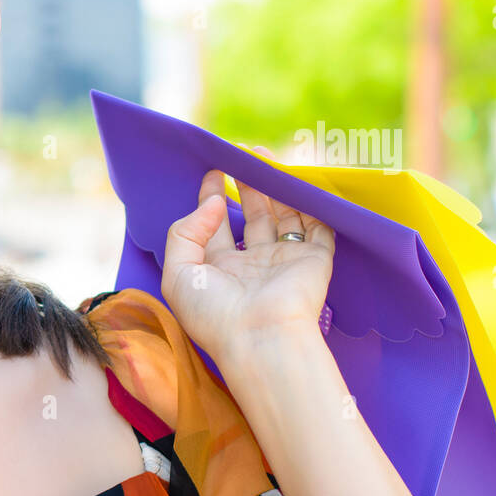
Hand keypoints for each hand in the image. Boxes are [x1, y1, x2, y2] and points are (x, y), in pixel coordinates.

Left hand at [161, 155, 334, 365]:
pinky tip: (299, 178)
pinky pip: (317, 225)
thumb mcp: (178, 273)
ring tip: (265, 159)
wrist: (260, 338)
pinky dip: (312, 203)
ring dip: (276, 187)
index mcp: (218, 271)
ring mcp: (284, 262)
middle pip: (253, 216)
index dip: (212, 197)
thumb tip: (214, 203)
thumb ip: (185, 232)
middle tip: (244, 156)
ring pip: (283, 215)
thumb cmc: (213, 313)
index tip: (212, 172)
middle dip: (248, 185)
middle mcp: (252, 266)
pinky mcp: (314, 260)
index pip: (216, 227)